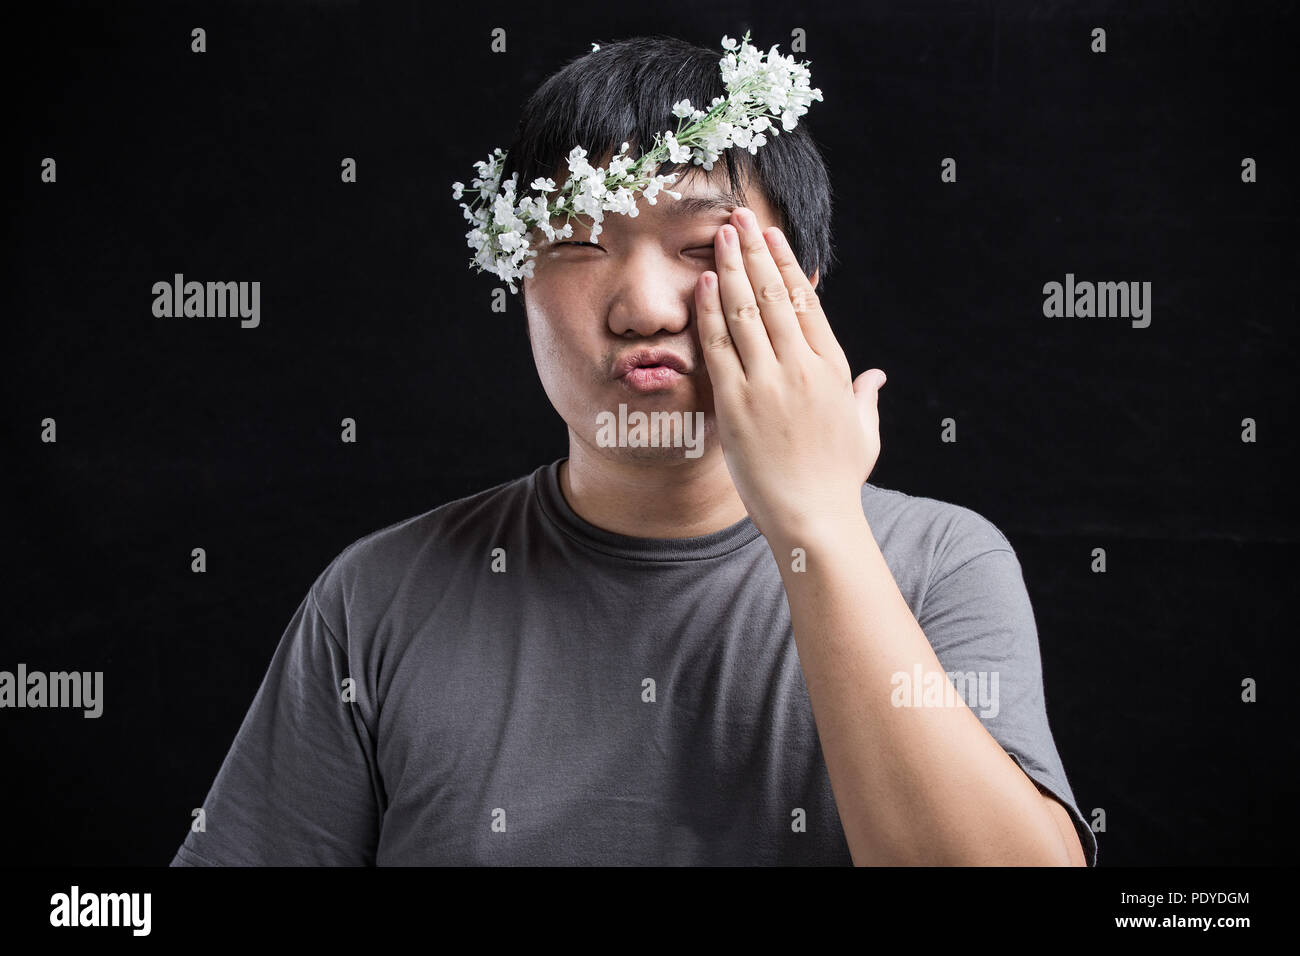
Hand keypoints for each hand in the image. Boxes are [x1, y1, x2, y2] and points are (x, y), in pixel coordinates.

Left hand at [695, 207, 885, 542]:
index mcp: (833, 369)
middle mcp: (801, 368)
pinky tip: (704, 283)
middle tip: (737, 217)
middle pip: (774, 295)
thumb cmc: (838, 479)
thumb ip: (865, 398)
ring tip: (719, 235)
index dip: (786, 264)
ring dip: (731, 268)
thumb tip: (876, 378)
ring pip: (746, 312)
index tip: (771, 236)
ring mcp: (768, 384)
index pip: (806, 302)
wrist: (813, 518)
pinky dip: (711, 312)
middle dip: (753, 251)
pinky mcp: (737, 404)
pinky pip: (719, 347)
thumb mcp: (863, 433)